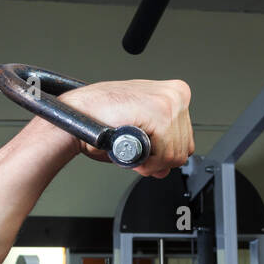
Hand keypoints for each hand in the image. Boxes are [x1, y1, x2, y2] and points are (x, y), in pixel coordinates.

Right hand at [56, 79, 194, 177]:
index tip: (144, 149)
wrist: (76, 116)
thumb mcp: (140, 137)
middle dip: (158, 159)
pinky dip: (148, 161)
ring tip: (132, 147)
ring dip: (151, 161)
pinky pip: (166, 153)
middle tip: (135, 150)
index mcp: (174, 95)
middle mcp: (176, 95)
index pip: (186, 141)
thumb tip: (167, 169)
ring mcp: (170, 101)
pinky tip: (132, 148)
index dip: (163, 154)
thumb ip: (158, 150)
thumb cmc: (101, 120)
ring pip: (176, 153)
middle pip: (184, 149)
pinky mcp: (161, 112)